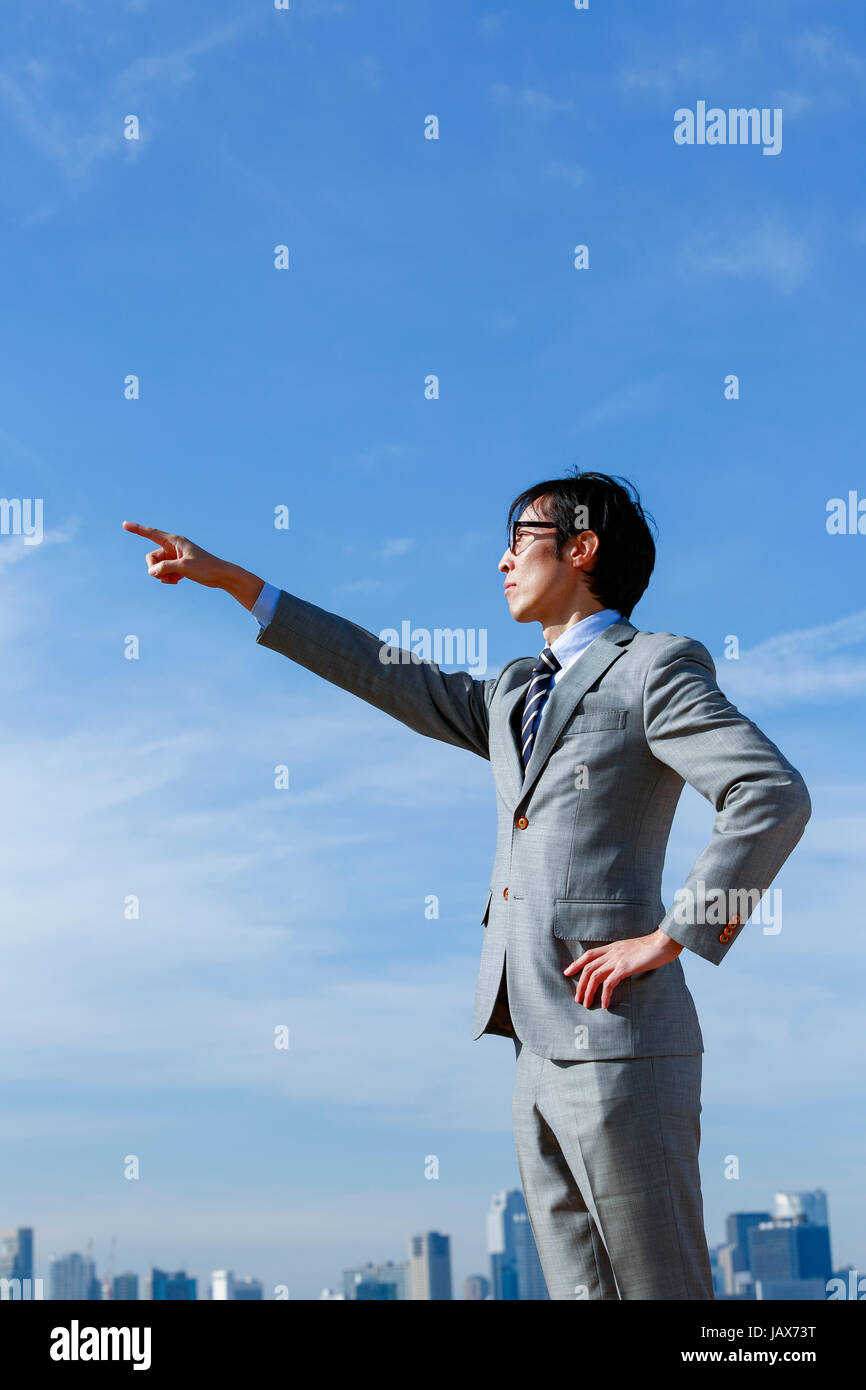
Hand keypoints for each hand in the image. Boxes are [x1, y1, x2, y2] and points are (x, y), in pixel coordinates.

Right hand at [122, 522, 264, 608]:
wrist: (221, 576)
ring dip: (162, 575)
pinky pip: (163, 572)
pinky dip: (167, 578)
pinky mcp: (178, 566)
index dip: (137, 529)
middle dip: (154, 569)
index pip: (152, 533)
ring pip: (157, 566)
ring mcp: (174, 556)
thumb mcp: (184, 568)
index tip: (124, 524)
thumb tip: (151, 571)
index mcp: (175, 541)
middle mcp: (173, 547)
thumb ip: (165, 568)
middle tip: (165, 577)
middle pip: (151, 557)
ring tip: (175, 580)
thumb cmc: (206, 568)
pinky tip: (177, 582)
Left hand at [563, 929, 683, 1009]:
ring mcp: (617, 959)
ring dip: (588, 991)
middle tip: (577, 998)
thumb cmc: (654, 947)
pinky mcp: (625, 967)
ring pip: (594, 976)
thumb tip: (621, 967)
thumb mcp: (634, 950)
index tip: (567, 972)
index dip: (576, 963)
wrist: (664, 942)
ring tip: (586, 1004)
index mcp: (613, 946)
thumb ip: (625, 956)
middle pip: (588, 967)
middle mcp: (612, 952)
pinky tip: (604, 1004)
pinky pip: (609, 983)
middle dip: (580, 984)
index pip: (589, 954)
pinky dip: (604, 995)